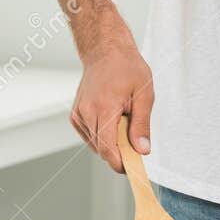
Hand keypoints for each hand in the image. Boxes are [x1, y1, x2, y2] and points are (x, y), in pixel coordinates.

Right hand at [71, 37, 153, 171]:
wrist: (105, 50)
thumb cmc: (127, 68)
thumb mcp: (144, 94)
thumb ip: (142, 125)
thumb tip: (142, 150)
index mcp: (103, 107)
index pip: (108, 148)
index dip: (120, 164)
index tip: (134, 169)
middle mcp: (86, 113)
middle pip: (102, 149)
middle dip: (120, 153)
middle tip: (137, 144)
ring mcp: (78, 114)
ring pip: (96, 144)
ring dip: (111, 142)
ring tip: (124, 120)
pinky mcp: (75, 115)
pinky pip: (90, 135)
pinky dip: (103, 135)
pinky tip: (112, 119)